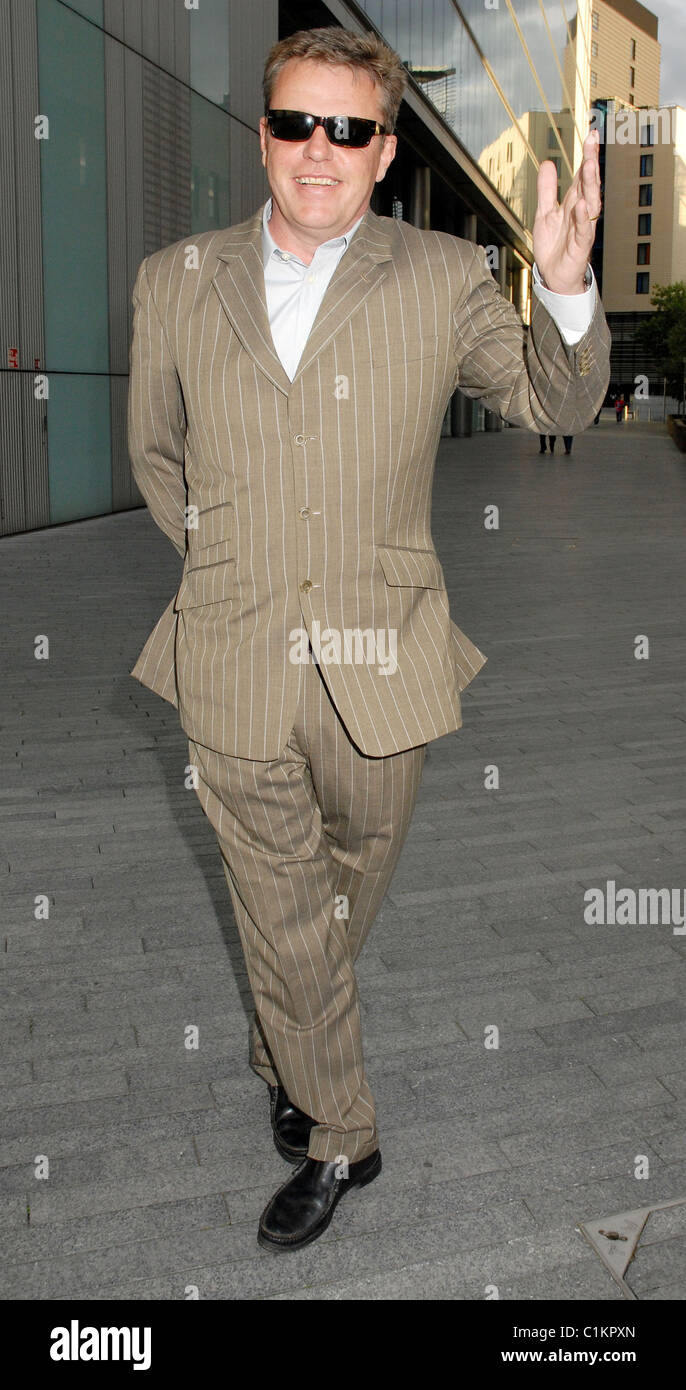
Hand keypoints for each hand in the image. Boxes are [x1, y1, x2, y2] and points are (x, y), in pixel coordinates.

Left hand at [533, 129, 601, 294]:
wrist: (553, 276)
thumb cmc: (554, 245)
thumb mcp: (545, 212)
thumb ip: (547, 189)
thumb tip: (548, 163)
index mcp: (574, 202)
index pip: (582, 174)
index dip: (587, 155)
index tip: (592, 134)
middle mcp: (582, 211)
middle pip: (588, 183)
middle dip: (591, 162)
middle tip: (593, 141)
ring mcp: (583, 227)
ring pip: (590, 203)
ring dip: (590, 185)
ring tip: (589, 166)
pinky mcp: (581, 246)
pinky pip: (584, 230)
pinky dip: (583, 218)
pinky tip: (581, 206)